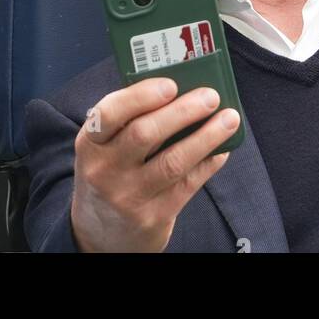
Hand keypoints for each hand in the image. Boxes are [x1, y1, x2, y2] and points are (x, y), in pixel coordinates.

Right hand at [70, 78, 237, 253]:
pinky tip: (222, 149)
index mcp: (90, 143)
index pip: (109, 113)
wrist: (101, 234)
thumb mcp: (103, 148)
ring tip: (229, 119)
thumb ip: (129, 121)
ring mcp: (129, 197)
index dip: (141, 96)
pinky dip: (208, 163)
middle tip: (211, 96)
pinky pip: (187, 185)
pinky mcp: (153, 218)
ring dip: (206, 137)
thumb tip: (180, 91)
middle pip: (145, 134)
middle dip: (183, 111)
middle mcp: (104, 170)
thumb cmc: (109, 173)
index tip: (171, 84)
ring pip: (173, 161)